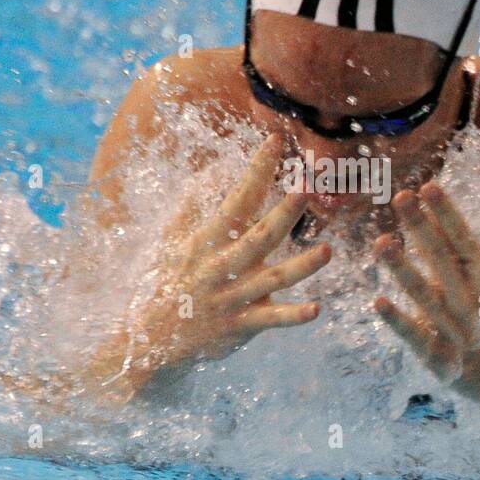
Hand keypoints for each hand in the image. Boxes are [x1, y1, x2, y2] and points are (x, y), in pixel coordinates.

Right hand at [84, 134, 330, 401]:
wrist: (150, 339)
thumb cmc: (166, 282)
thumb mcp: (173, 240)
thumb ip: (193, 204)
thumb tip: (212, 169)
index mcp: (207, 240)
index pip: (236, 198)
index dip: (256, 170)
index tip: (275, 140)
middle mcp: (222, 265)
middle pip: (259, 235)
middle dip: (285, 212)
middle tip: (307, 186)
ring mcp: (232, 297)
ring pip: (272, 279)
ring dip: (301, 266)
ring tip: (328, 250)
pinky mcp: (239, 325)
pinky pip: (269, 320)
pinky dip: (292, 316)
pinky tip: (316, 310)